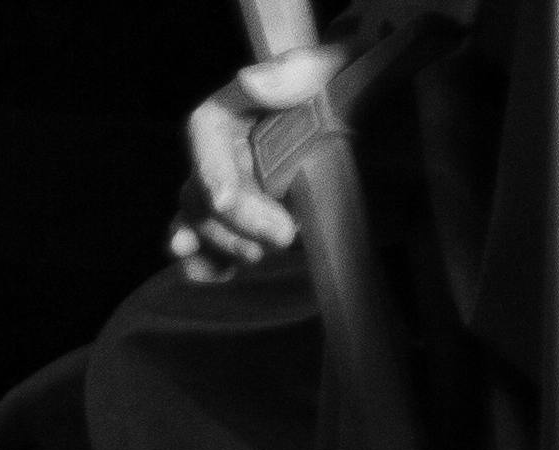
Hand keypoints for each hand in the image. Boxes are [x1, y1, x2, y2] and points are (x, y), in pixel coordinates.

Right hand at [171, 44, 345, 284]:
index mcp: (230, 112)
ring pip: (200, 223)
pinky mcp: (240, 218)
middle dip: (231, 223)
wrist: (358, 111)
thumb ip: (294, 71)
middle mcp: (219, 152)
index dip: (209, 172)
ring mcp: (227, 189)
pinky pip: (208, 245)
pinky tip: (222, 274)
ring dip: (222, 245)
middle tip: (282, 237)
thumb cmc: (339, 84)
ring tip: (259, 256)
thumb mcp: (327, 66)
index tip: (227, 200)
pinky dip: (208, 263)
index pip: (204, 137)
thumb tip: (251, 82)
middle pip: (201, 191)